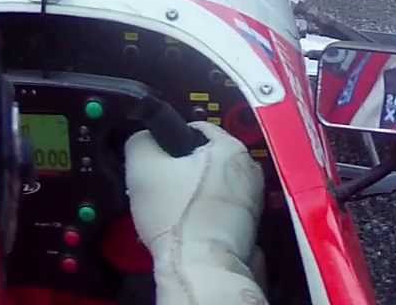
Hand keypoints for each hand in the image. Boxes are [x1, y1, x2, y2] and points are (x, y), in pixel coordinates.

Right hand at [125, 122, 267, 304]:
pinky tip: (189, 227)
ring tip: (173, 211)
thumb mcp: (143, 167)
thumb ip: (141, 141)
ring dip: (194, 193)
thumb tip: (144, 138)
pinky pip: (222, 209)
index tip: (156, 161)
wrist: (200, 266)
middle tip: (161, 189)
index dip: (169, 142)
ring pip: (215, 185)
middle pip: (207, 159)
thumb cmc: (175, 214)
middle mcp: (250, 168)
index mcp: (230, 147)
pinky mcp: (252, 225)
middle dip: (182, 170)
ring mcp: (254, 199)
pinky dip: (206, 214)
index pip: (196, 129)